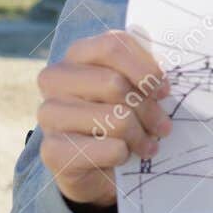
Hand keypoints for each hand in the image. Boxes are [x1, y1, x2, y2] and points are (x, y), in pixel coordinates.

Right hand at [36, 30, 171, 207]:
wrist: (96, 167)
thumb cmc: (120, 118)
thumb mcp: (134, 89)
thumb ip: (145, 73)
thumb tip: (162, 77)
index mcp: (77, 54)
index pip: (112, 45)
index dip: (145, 69)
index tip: (164, 91)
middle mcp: (55, 78)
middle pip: (115, 83)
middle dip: (148, 109)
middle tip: (163, 126)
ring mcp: (49, 113)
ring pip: (115, 118)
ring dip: (140, 136)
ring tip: (148, 145)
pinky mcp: (52, 149)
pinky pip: (108, 149)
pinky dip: (124, 154)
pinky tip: (124, 156)